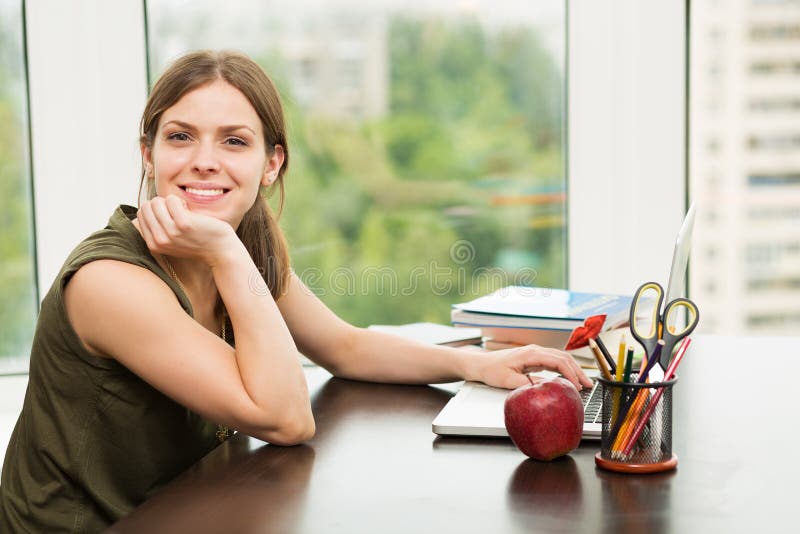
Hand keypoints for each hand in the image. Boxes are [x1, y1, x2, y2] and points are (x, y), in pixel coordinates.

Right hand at [135, 195, 237, 265]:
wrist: (221, 251)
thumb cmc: (199, 241)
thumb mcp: (173, 241)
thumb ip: (159, 229)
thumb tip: (147, 206)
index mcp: (154, 245)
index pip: (141, 214)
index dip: (155, 210)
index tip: (170, 216)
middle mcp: (159, 240)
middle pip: (146, 207)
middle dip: (161, 204)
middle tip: (176, 212)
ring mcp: (171, 232)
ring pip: (156, 202)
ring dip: (170, 201)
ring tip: (183, 210)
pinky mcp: (183, 223)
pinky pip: (171, 200)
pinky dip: (179, 200)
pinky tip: (188, 208)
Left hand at [469, 345, 592, 390]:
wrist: (481, 364)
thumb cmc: (491, 370)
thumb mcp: (507, 380)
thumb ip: (526, 383)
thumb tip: (544, 387)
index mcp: (530, 354)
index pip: (558, 361)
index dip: (570, 373)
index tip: (577, 386)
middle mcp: (535, 351)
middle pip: (563, 358)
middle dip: (577, 371)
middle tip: (588, 386)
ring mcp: (535, 354)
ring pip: (560, 358)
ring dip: (573, 369)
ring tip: (583, 383)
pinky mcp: (534, 359)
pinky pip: (554, 362)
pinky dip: (565, 369)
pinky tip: (569, 379)